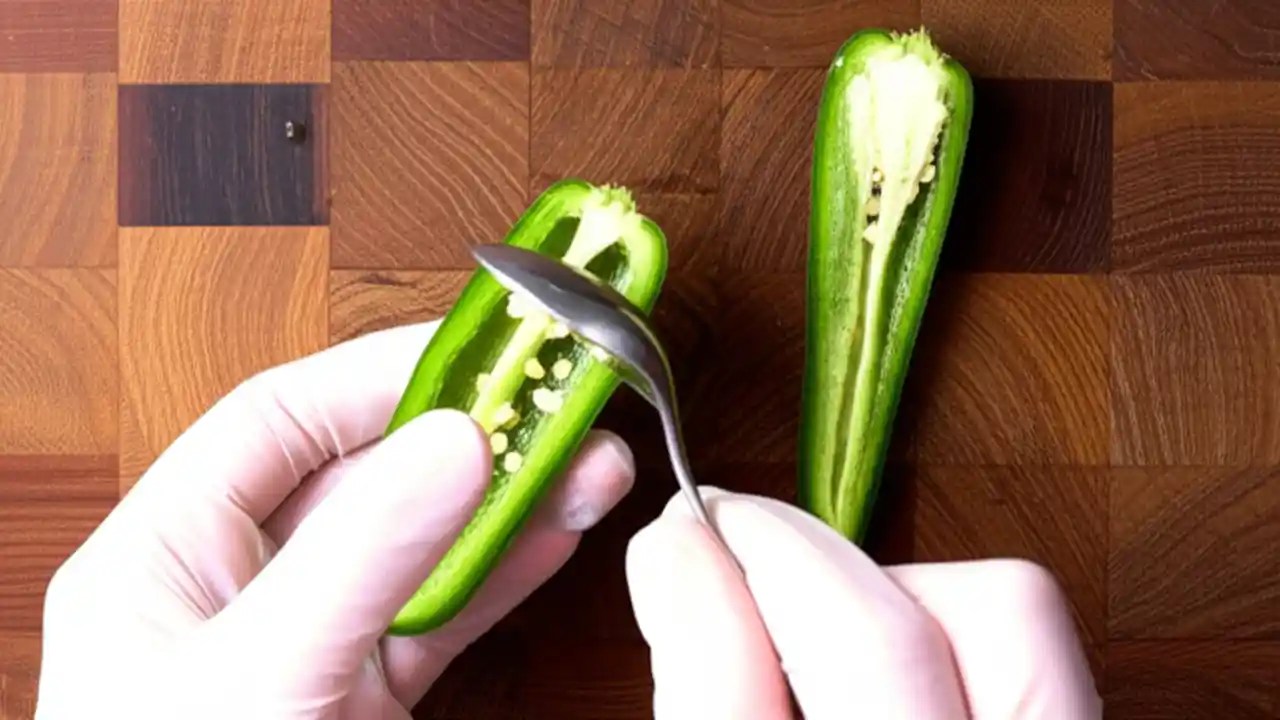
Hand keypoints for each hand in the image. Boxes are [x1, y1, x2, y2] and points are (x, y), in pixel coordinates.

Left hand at [36, 322, 635, 718]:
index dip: (381, 375)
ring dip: (506, 500)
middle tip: (553, 398)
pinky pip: (442, 616)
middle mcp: (237, 589)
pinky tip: (558, 532)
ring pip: (420, 545)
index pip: (279, 422)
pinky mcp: (362, 699)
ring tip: (588, 459)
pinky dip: (504, 574)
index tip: (475, 354)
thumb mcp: (254, 677)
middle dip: (467, 435)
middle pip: (366, 476)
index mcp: (165, 557)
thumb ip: (358, 559)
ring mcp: (308, 644)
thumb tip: (450, 445)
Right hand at [626, 487, 1102, 719]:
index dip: (692, 594)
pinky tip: (907, 634)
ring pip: (1000, 608)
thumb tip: (682, 569)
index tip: (676, 533)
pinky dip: (966, 606)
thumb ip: (702, 694)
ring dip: (886, 572)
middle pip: (875, 638)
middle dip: (782, 547)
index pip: (730, 703)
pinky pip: (1046, 639)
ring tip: (823, 591)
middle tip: (727, 521)